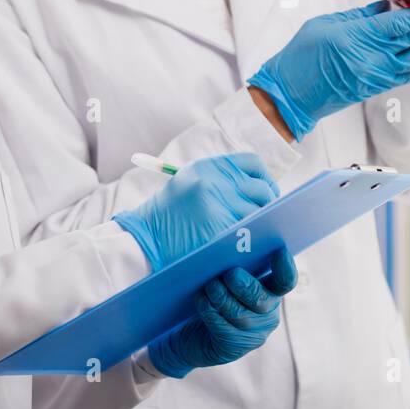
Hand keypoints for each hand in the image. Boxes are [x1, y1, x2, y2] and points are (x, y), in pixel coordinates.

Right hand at [114, 153, 279, 270]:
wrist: (141, 241)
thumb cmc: (166, 217)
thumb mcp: (189, 185)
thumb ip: (222, 181)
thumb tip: (260, 189)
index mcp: (209, 166)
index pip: (254, 164)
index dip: (265, 179)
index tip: (268, 192)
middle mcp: (216, 181)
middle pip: (262, 189)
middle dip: (268, 204)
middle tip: (266, 218)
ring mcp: (219, 204)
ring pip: (259, 213)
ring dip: (261, 224)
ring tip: (255, 233)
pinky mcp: (220, 229)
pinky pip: (250, 232)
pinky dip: (253, 238)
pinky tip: (248, 244)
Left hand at [148, 248, 298, 377]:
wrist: (189, 334)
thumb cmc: (210, 296)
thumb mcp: (224, 277)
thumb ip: (233, 261)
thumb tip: (229, 235)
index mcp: (270, 292)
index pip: (285, 281)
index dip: (286, 267)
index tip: (279, 251)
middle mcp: (267, 315)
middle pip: (263, 300)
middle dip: (247, 286)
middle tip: (230, 274)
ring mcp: (252, 335)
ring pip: (240, 315)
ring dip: (223, 297)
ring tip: (210, 286)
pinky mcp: (233, 348)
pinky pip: (223, 329)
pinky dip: (210, 311)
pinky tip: (201, 299)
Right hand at [247, 0, 409, 140]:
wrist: (289, 96)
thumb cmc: (300, 56)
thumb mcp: (327, 23)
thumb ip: (361, 14)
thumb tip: (389, 6)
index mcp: (360, 40)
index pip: (406, 25)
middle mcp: (374, 61)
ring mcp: (377, 77)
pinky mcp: (376, 86)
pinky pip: (408, 71)